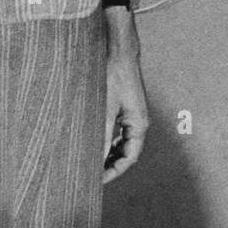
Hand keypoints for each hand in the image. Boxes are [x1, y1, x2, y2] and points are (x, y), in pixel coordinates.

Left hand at [102, 7, 148, 182]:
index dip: (113, 172)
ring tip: (89, 159)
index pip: (129, 158)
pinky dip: (108, 138)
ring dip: (108, 151)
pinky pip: (119, 129)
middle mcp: (138, 120)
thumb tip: (98, 159)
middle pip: (127, 152)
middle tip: (90, 173)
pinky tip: (94, 139)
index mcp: (138, 123)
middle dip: (110, 164)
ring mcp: (132, 112)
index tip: (96, 181)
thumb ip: (103, 136)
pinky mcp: (124, 104)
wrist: (117, 47)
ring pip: (122, 141)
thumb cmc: (113, 72)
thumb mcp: (104, 107)